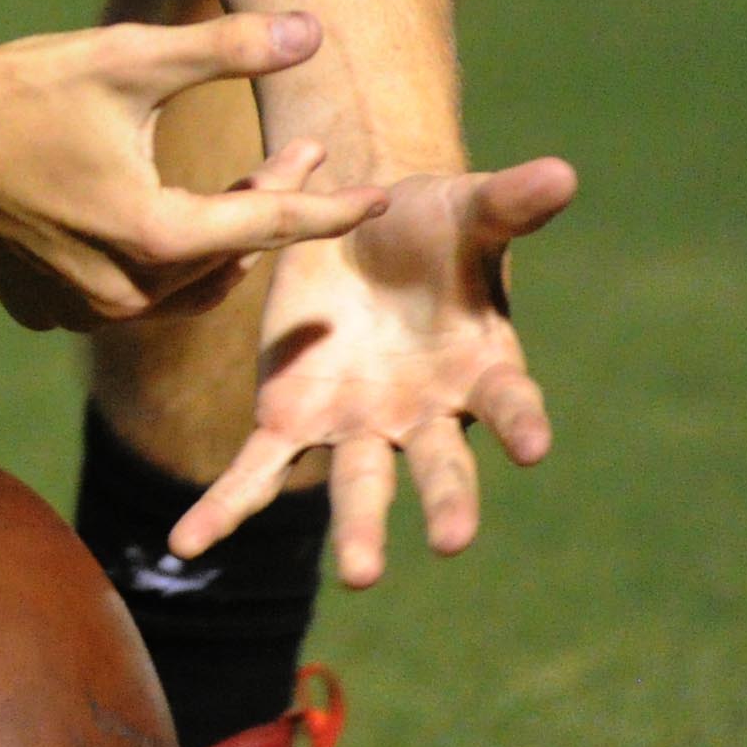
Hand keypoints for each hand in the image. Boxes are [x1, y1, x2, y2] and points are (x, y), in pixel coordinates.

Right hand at [0, 10, 391, 330]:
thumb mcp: (129, 57)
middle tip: (290, 156)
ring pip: (179, 292)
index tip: (379, 193)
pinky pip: (121, 300)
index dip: (331, 205)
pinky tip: (148, 225)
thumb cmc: (21, 86)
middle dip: (268, 210)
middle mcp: (121, 293)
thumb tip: (312, 30)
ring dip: (213, 247)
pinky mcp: (38, 311)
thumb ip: (227, 48)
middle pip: (228, 262)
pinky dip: (149, 267)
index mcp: (154, 236)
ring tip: (230, 196)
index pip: (272, 227)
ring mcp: (76, 310)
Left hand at [173, 158, 571, 584]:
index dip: (521, 421)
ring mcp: (357, 424)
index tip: (534, 445)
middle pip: (439, 466)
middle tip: (450, 542)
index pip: (510, 402)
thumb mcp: (465, 209)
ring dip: (358, 530)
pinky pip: (256, 472)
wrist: (358, 225)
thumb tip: (561, 172)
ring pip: (358, 484)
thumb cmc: (430, 225)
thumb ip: (507, 205)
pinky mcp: (291, 418)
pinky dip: (224, 509)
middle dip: (446, 503)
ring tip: (360, 574)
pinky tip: (185, 545)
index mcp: (481, 369)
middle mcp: (425, 413)